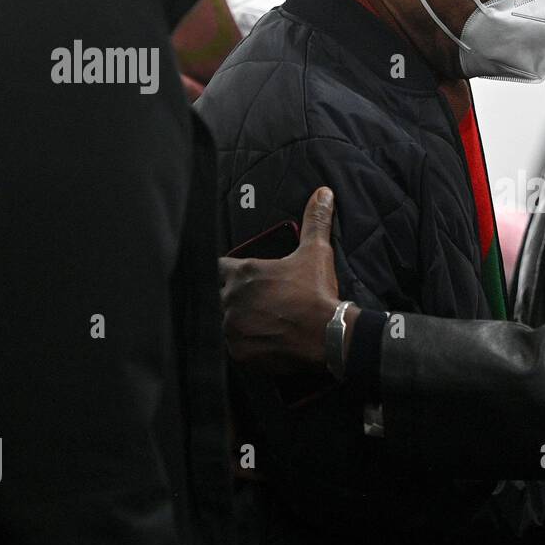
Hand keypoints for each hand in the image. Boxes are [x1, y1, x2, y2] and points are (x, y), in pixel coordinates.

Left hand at [219, 187, 342, 373]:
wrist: (328, 333)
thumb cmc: (318, 292)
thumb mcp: (316, 252)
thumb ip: (314, 221)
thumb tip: (322, 193)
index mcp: (243, 272)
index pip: (218, 268)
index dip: (227, 273)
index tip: (239, 278)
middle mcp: (231, 298)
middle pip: (217, 296)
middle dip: (229, 298)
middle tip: (252, 304)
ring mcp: (232, 326)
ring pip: (222, 322)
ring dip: (234, 322)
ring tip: (256, 324)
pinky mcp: (238, 351)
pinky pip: (231, 347)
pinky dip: (243, 344)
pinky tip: (260, 341)